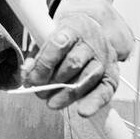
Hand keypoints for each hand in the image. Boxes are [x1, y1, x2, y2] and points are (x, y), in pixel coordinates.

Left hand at [21, 0, 131, 116]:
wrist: (91, 31)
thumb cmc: (65, 39)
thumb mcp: (47, 39)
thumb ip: (36, 58)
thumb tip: (27, 75)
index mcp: (73, 28)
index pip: (59, 44)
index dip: (43, 64)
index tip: (32, 80)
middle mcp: (91, 42)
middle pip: (73, 63)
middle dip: (53, 82)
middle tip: (40, 93)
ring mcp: (104, 57)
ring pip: (87, 78)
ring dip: (67, 95)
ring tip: (52, 103)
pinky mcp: (112, 73)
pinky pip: (106, 90)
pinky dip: (94, 102)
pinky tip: (83, 111)